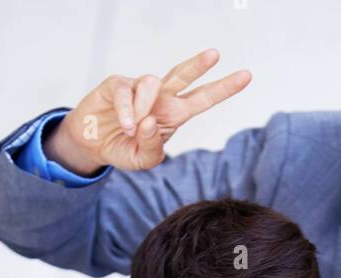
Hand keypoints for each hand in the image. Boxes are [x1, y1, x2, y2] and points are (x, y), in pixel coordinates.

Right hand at [44, 49, 250, 174]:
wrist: (93, 144)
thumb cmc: (123, 148)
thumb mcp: (143, 160)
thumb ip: (153, 148)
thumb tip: (151, 122)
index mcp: (173, 114)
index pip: (202, 98)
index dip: (223, 88)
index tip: (247, 76)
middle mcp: (160, 97)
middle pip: (183, 75)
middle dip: (199, 65)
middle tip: (215, 54)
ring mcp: (139, 88)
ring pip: (152, 84)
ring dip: (144, 109)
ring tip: (132, 128)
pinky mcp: (117, 84)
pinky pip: (127, 93)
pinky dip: (127, 112)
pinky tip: (126, 125)